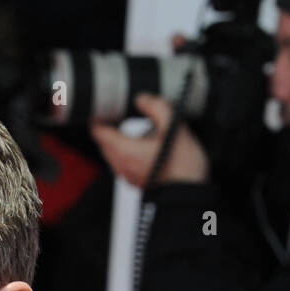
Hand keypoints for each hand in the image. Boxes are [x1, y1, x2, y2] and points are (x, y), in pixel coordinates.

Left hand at [90, 93, 208, 187]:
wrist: (191, 191)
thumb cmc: (183, 164)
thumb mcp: (173, 126)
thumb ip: (156, 107)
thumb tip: (142, 99)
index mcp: (125, 150)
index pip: (98, 132)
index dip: (98, 117)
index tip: (104, 108)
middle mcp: (122, 165)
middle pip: (103, 143)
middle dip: (108, 128)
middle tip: (117, 114)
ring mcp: (128, 175)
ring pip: (113, 154)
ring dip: (118, 141)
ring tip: (132, 129)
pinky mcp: (136, 181)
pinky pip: (123, 164)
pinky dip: (127, 152)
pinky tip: (143, 145)